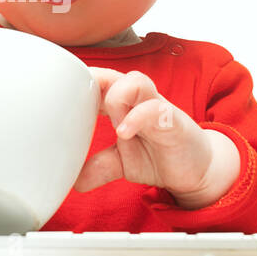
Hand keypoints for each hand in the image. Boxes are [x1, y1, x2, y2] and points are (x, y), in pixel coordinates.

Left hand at [74, 68, 237, 207]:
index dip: (79, 84)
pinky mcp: (174, 121)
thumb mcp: (123, 163)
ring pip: (136, 82)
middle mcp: (139, 101)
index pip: (99, 82)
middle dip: (94, 81)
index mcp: (124, 105)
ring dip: (118, 95)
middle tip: (77, 99)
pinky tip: (125, 133)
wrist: (197, 169)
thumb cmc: (160, 155)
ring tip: (110, 122)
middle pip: (114, 75)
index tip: (59, 96)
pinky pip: (156, 110)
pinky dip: (138, 118)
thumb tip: (74, 180)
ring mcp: (157, 108)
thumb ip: (99, 167)